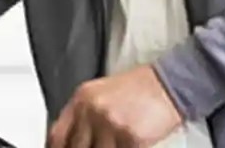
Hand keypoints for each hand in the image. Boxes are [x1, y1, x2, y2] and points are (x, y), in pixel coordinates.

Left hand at [47, 65, 183, 147]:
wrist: (168, 83)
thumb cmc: (138, 89)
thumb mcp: (100, 95)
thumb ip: (82, 116)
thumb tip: (70, 139)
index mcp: (81, 99)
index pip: (56, 135)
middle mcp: (93, 111)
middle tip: (95, 146)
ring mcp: (111, 125)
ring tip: (111, 144)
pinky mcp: (130, 138)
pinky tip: (124, 145)